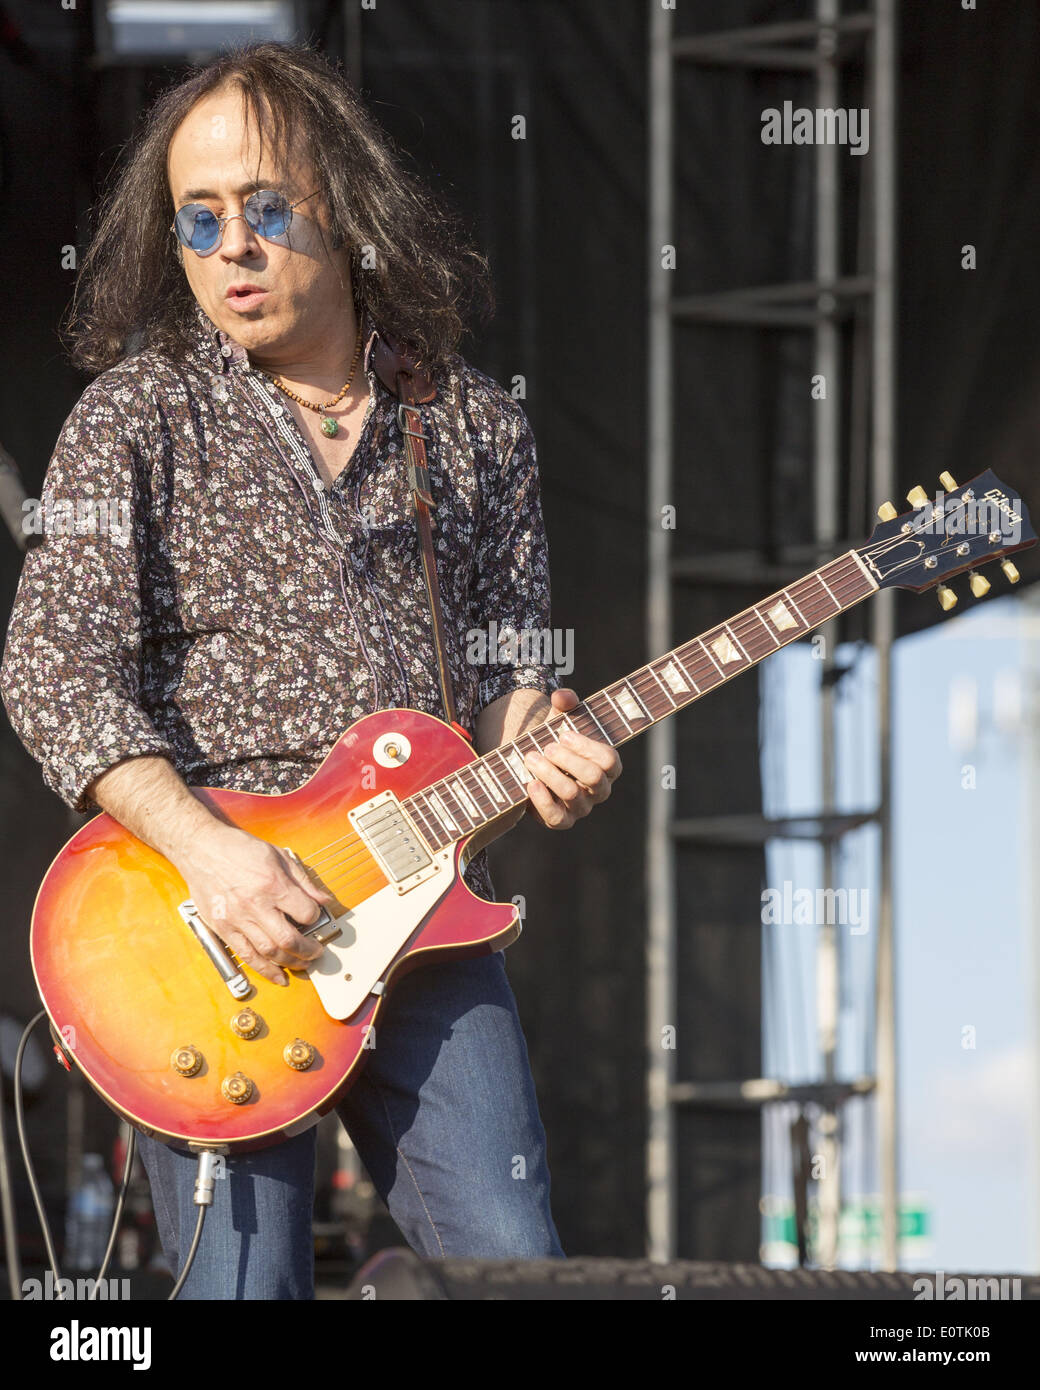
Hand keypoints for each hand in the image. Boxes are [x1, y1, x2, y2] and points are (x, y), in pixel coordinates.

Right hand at [172, 822, 333, 985]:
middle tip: (316, 952)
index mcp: (273, 885)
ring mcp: (237, 919)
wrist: (202, 848)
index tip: (315, 918)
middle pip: (289, 940)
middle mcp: (256, 905)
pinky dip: (264, 970)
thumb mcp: (279, 856)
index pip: (306, 913)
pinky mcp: (223, 928)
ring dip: (290, 963)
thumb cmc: (239, 849)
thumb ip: (303, 881)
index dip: (316, 918)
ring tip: (302, 964)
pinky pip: (246, 955)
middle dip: (308, 951)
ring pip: (268, 952)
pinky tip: (277, 975)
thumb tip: (324, 900)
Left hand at [523, 687, 621, 829]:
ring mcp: (581, 808)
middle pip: (593, 777)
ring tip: (530, 758)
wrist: (532, 764)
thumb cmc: (554, 740)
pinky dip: (542, 800)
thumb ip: (565, 703)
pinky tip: (530, 783)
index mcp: (607, 767)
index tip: (564, 735)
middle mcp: (599, 790)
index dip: (587, 747)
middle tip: (546, 747)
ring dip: (549, 773)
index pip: (610, 760)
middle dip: (567, 760)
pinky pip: (556, 817)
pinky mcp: (560, 821)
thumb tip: (563, 696)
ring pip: (571, 794)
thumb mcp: (559, 719)